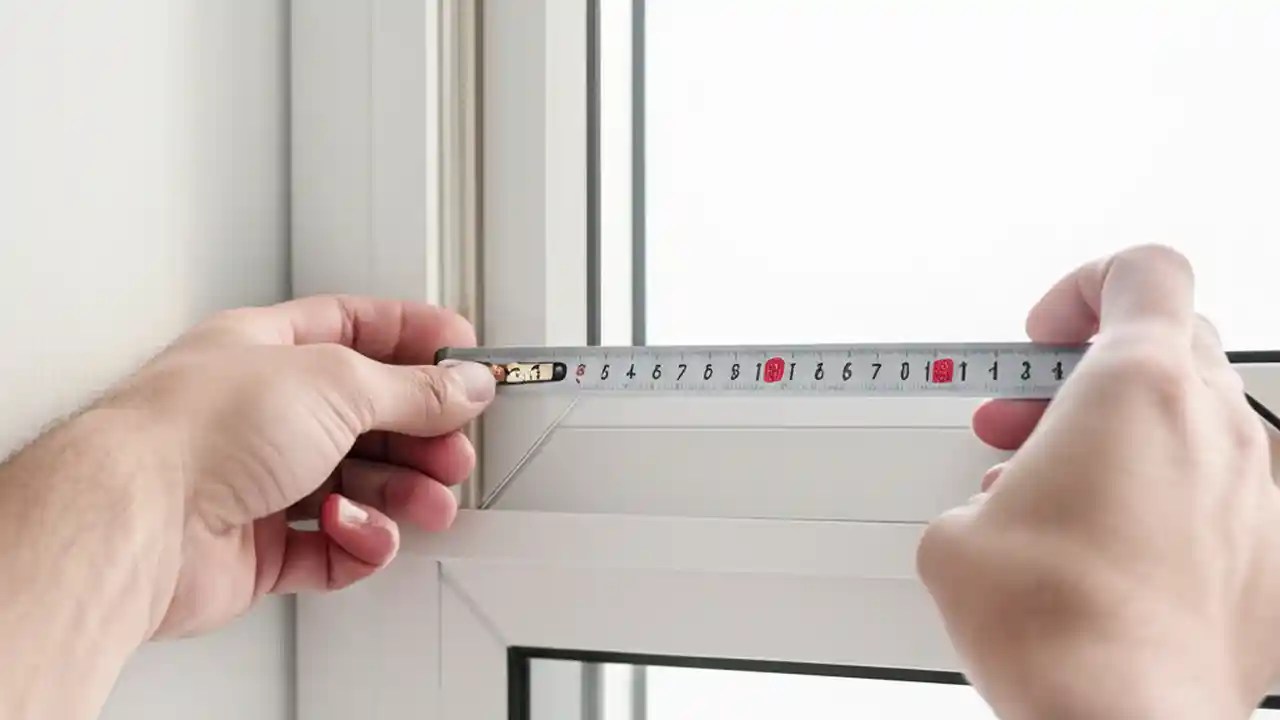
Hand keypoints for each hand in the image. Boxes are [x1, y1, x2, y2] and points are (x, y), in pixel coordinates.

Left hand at [99, 295, 495, 637]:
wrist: (136, 523)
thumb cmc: (200, 432)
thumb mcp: (335, 383)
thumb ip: (412, 387)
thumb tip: (462, 383)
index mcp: (267, 349)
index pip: (355, 329)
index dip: (414, 339)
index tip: (463, 357)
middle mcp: (261, 412)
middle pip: (367, 417)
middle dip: (420, 435)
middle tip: (453, 449)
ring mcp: (259, 481)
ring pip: (358, 486)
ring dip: (402, 494)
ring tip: (427, 502)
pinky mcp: (259, 548)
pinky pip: (334, 546)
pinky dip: (358, 542)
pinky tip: (353, 530)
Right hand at [917, 245, 1279, 718]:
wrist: (1121, 716)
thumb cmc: (1056, 621)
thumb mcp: (955, 534)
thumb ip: (979, 492)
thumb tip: (988, 521)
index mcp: (1138, 386)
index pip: (1142, 271)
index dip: (1085, 289)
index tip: (1046, 338)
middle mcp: (1213, 428)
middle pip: (1170, 342)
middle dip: (1090, 371)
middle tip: (1033, 419)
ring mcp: (1253, 494)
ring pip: (1195, 422)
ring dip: (1125, 438)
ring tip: (1060, 495)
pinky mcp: (1269, 560)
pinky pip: (1219, 499)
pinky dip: (1166, 504)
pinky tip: (1111, 555)